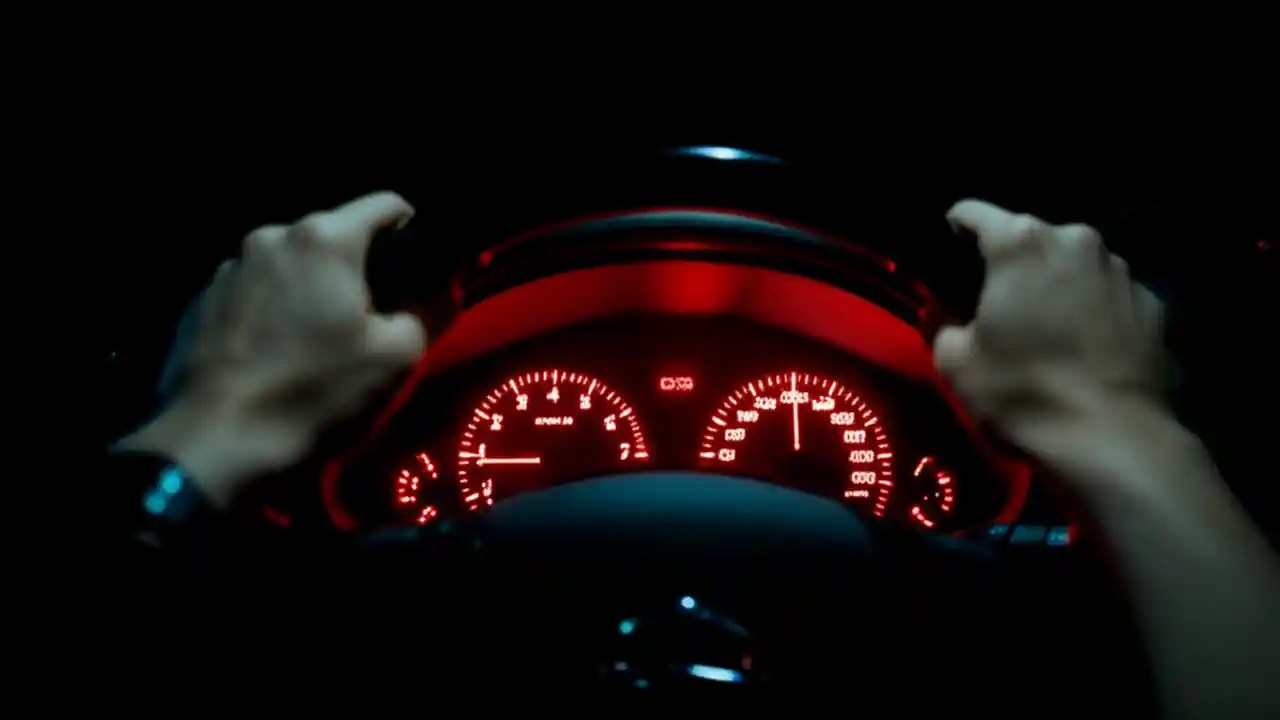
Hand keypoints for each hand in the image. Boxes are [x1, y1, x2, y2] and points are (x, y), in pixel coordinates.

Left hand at [120, 192, 426, 506]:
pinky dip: (273, 312)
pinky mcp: (202, 300)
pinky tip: (275, 356)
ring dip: (310, 290)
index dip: (412, 232)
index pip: (386, 204)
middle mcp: (272, 236)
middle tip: (368, 321)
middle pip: (334, 237)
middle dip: (357, 269)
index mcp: (324, 239)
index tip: (416, 272)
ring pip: (291, 265)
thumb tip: (442, 292)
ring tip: (315, 343)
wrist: (217, 441)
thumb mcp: (395, 358)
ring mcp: (230, 267)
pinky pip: (255, 292)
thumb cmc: (314, 392)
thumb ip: (429, 312)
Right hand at [934, 199, 1166, 468]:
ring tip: (1046, 331)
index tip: (949, 254)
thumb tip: (947, 313)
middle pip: (1029, 238)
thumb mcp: (955, 363)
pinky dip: (1091, 310)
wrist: (1112, 441)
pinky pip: (1107, 295)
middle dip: (1011, 265)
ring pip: (1072, 265)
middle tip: (998, 306)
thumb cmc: (1022, 394)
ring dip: (1055, 286)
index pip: (973, 213)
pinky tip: (1084, 350)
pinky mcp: (1152, 303)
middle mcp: (1075, 240)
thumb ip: (943, 323)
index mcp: (1020, 244)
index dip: (955, 230)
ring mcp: (1121, 270)